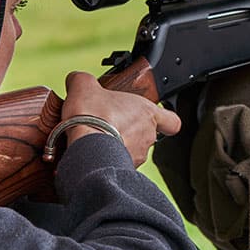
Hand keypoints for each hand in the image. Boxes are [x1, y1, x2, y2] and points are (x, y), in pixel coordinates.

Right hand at [60, 71, 180, 166]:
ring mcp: (137, 156)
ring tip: (97, 140)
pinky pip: (118, 165)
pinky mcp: (124, 170)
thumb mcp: (84, 85)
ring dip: (118, 147)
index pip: (172, 121)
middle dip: (128, 131)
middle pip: (145, 135)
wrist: (86, 146)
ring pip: (132, 152)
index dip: (165, 120)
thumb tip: (78, 79)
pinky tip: (92, 154)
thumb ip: (84, 80)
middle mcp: (147, 137)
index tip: (157, 119)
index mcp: (147, 113)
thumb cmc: (93, 116)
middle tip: (110, 125)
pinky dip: (107, 160)